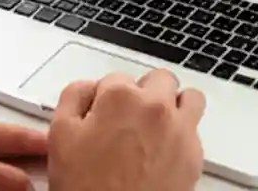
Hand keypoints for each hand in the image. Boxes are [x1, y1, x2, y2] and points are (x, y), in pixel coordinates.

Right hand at [48, 69, 206, 190]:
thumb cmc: (88, 190)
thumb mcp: (60, 137)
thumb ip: (73, 99)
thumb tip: (87, 88)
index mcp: (120, 97)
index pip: (116, 77)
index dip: (106, 96)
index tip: (102, 113)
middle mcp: (154, 108)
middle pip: (159, 79)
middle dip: (144, 92)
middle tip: (129, 116)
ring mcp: (179, 130)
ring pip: (189, 98)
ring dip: (173, 105)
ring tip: (156, 124)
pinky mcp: (194, 155)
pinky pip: (196, 130)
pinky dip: (183, 133)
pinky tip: (163, 149)